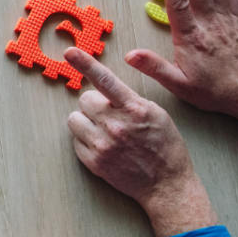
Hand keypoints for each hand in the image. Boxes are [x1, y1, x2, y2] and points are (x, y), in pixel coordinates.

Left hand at [64, 48, 217, 236]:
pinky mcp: (94, 162)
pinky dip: (86, 141)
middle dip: (94, 105)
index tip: (70, 52)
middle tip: (109, 116)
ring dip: (86, 122)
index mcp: (134, 108)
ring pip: (75, 119)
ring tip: (104, 131)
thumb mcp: (157, 114)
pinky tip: (104, 147)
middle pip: (85, 99)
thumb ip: (131, 101)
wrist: (167, 184)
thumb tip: (108, 91)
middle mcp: (116, 125)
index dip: (85, 63)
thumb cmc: (166, 147)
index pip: (106, 80)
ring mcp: (103, 145)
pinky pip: (76, 141)